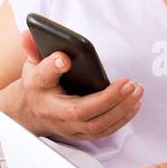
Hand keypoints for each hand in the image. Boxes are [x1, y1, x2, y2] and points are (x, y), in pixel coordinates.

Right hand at [17, 30, 141, 140]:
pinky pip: (104, 131)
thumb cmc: (38, 84)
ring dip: (121, 109)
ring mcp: (67, 128)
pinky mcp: (80, 135)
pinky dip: (122, 118)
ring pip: (96, 125)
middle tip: (129, 83)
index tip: (64, 58)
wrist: (32, 111)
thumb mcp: (33, 62)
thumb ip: (33, 47)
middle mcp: (52, 112)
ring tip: (137, 90)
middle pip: (80, 112)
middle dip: (108, 99)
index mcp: (37, 88)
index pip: (43, 77)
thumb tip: (29, 33)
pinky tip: (134, 103)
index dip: (52, 67)